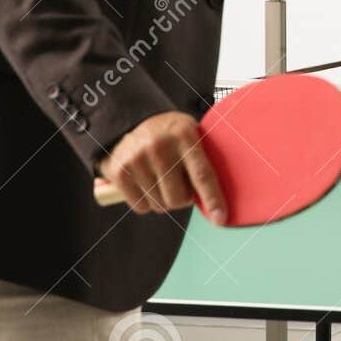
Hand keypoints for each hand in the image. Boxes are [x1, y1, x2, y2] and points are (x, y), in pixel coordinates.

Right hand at [99, 111, 227, 224]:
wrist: (131, 120)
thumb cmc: (171, 135)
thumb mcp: (191, 134)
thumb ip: (204, 160)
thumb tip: (217, 200)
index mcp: (184, 135)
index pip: (202, 174)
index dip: (212, 199)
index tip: (220, 219)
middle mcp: (159, 147)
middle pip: (178, 198)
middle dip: (183, 199)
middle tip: (181, 185)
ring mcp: (137, 159)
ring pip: (159, 205)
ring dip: (164, 200)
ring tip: (162, 180)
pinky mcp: (119, 172)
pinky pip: (141, 207)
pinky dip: (146, 203)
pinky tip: (146, 184)